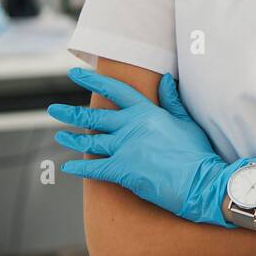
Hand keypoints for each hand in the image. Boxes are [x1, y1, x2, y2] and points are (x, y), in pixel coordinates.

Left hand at [49, 67, 255, 228]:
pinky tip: (68, 167)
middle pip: (94, 117)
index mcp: (146, 112)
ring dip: (72, 138)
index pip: (115, 91)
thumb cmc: (197, 153)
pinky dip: (79, 168)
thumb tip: (165, 79)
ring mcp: (125, 149)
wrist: (201, 181)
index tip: (76, 73)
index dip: (93, 80)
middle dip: (71, 113)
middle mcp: (131, 127)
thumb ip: (171, 100)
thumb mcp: (186, 121)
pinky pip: (93, 168)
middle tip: (54, 109)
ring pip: (90, 141)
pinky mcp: (122, 171)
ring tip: (59, 134)